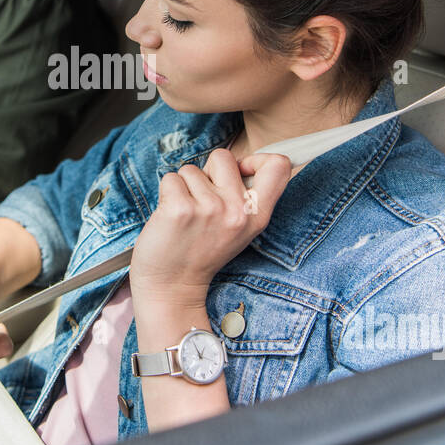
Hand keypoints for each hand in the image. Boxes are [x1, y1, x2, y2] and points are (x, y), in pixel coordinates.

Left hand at [128, 149, 291, 309]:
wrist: (172, 287)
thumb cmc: (201, 252)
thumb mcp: (239, 229)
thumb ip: (245, 197)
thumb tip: (242, 162)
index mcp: (257, 216)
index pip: (279, 166)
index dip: (258, 158)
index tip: (241, 172)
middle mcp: (238, 211)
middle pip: (223, 157)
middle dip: (207, 173)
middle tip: (202, 203)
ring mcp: (209, 209)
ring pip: (191, 169)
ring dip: (184, 187)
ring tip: (185, 216)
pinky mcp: (179, 209)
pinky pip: (170, 178)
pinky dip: (166, 193)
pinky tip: (170, 217)